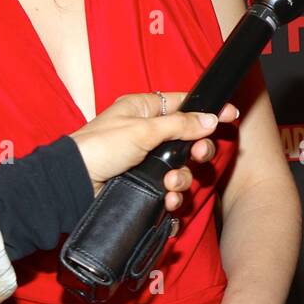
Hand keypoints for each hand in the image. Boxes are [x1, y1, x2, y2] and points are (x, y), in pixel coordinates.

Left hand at [68, 91, 240, 205]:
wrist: (73, 184)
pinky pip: (171, 189)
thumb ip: (180, 125)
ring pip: (182, 167)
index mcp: (144, 111)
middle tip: (199, 154)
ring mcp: (147, 161)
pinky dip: (173, 196)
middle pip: (189, 139)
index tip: (230, 115)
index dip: (207, 110)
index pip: (183, 104)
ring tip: (171, 183)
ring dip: (182, 177)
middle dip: (198, 149)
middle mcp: (148, 134)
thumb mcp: (143, 130)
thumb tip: (211, 119)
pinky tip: (167, 199)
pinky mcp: (145, 185)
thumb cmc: (100, 147)